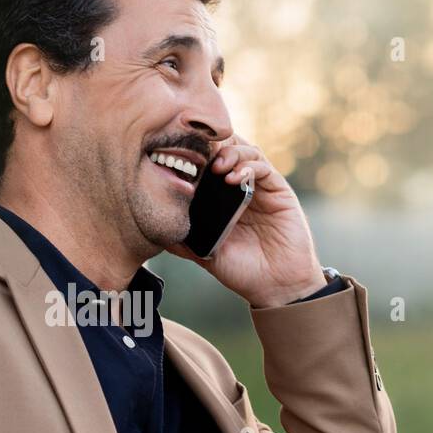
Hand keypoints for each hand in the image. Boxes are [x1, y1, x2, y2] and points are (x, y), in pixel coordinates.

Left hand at [167, 134, 324, 307]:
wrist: (275, 287)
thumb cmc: (241, 271)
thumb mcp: (205, 254)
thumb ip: (184, 240)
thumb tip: (153, 233)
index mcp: (222, 198)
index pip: (209, 164)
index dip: (197, 154)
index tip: (180, 156)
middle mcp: (241, 188)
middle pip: (228, 150)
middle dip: (214, 145)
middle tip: (200, 153)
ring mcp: (261, 188)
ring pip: (246, 153)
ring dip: (230, 153)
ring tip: (217, 166)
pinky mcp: (279, 192)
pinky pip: (264, 169)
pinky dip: (249, 167)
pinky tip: (234, 178)